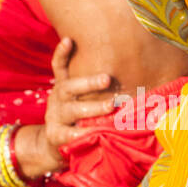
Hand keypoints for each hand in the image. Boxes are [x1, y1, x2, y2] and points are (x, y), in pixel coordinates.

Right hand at [36, 37, 116, 169]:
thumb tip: (134, 72)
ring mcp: (54, 117)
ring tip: (111, 106)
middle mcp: (57, 99)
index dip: (62, 54)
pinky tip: (92, 132)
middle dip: (88, 82)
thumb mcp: (81, 100)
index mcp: (64, 87)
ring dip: (92, 107)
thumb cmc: (77, 118)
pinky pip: (67, 134)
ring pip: (72, 110)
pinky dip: (80, 133)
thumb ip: (96, 88)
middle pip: (69, 87)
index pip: (59, 67)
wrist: (53, 146)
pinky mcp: (55, 135)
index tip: (69, 40)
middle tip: (107, 79)